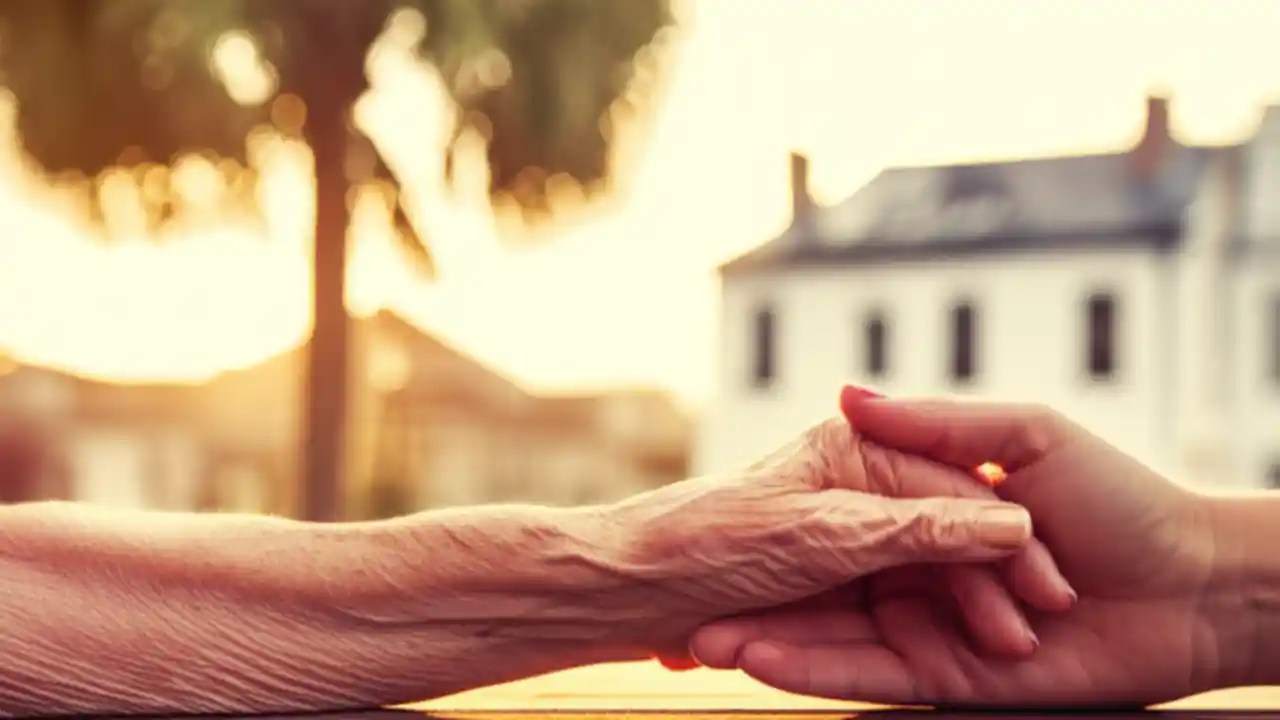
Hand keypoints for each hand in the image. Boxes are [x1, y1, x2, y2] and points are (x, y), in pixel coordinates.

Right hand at [691, 391, 1219, 707]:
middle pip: (819, 587)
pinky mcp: (954, 678)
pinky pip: (875, 677)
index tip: (715, 526)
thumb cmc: (1122, 501)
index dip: (776, 527)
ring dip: (766, 639)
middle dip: (752, 596)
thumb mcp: (1026, 436)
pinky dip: (818, 672)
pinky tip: (761, 663)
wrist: (1197, 588)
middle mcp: (921, 570)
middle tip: (684, 601)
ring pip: (834, 635)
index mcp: (930, 512)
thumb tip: (846, 393)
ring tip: (700, 638)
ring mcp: (934, 626)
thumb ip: (932, 425)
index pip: (836, 521)